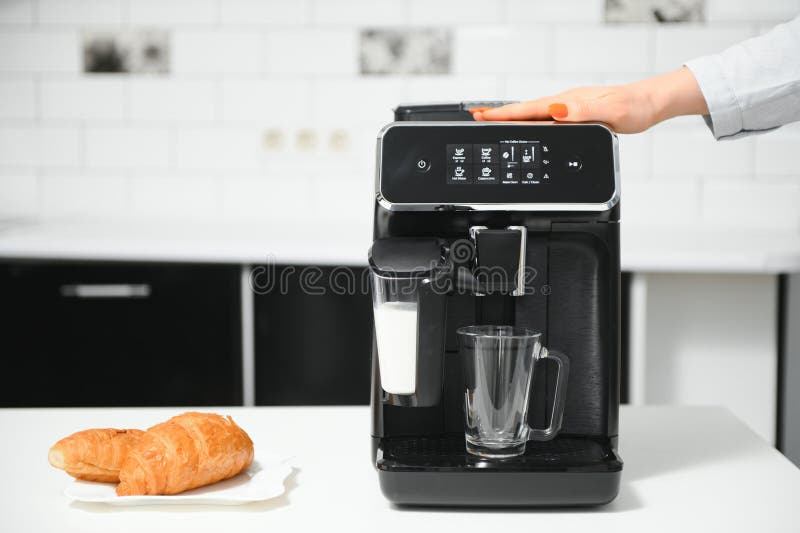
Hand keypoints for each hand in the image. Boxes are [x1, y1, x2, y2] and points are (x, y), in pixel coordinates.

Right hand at [473, 67, 708, 132]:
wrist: (652, 103)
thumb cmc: (636, 108)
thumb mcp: (612, 112)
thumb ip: (584, 112)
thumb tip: (557, 111)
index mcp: (569, 102)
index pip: (529, 109)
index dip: (504, 114)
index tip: (482, 115)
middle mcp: (566, 103)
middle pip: (525, 110)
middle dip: (499, 115)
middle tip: (475, 117)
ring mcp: (569, 108)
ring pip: (533, 114)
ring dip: (511, 118)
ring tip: (491, 121)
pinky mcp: (574, 114)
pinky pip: (545, 118)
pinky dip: (528, 121)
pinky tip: (524, 126)